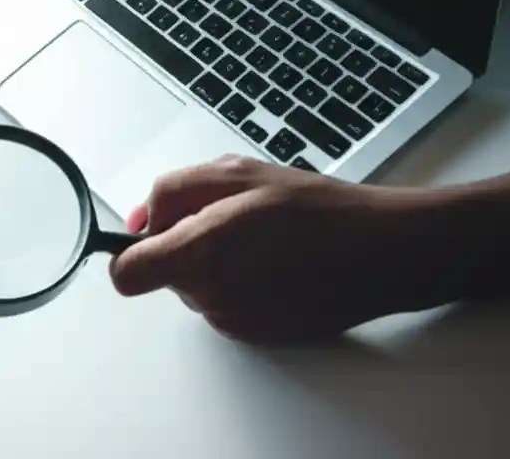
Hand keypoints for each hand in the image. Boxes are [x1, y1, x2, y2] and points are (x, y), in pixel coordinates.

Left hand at [109, 156, 425, 342]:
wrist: (383, 253)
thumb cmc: (320, 211)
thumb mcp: (237, 173)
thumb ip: (173, 192)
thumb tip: (140, 218)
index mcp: (200, 253)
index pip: (126, 274)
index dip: (129, 252)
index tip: (144, 238)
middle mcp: (211, 296)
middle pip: (165, 273)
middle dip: (186, 243)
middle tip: (234, 217)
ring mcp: (233, 321)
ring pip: (196, 287)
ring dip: (216, 261)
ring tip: (266, 238)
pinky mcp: (256, 335)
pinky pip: (225, 303)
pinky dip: (240, 282)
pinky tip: (278, 263)